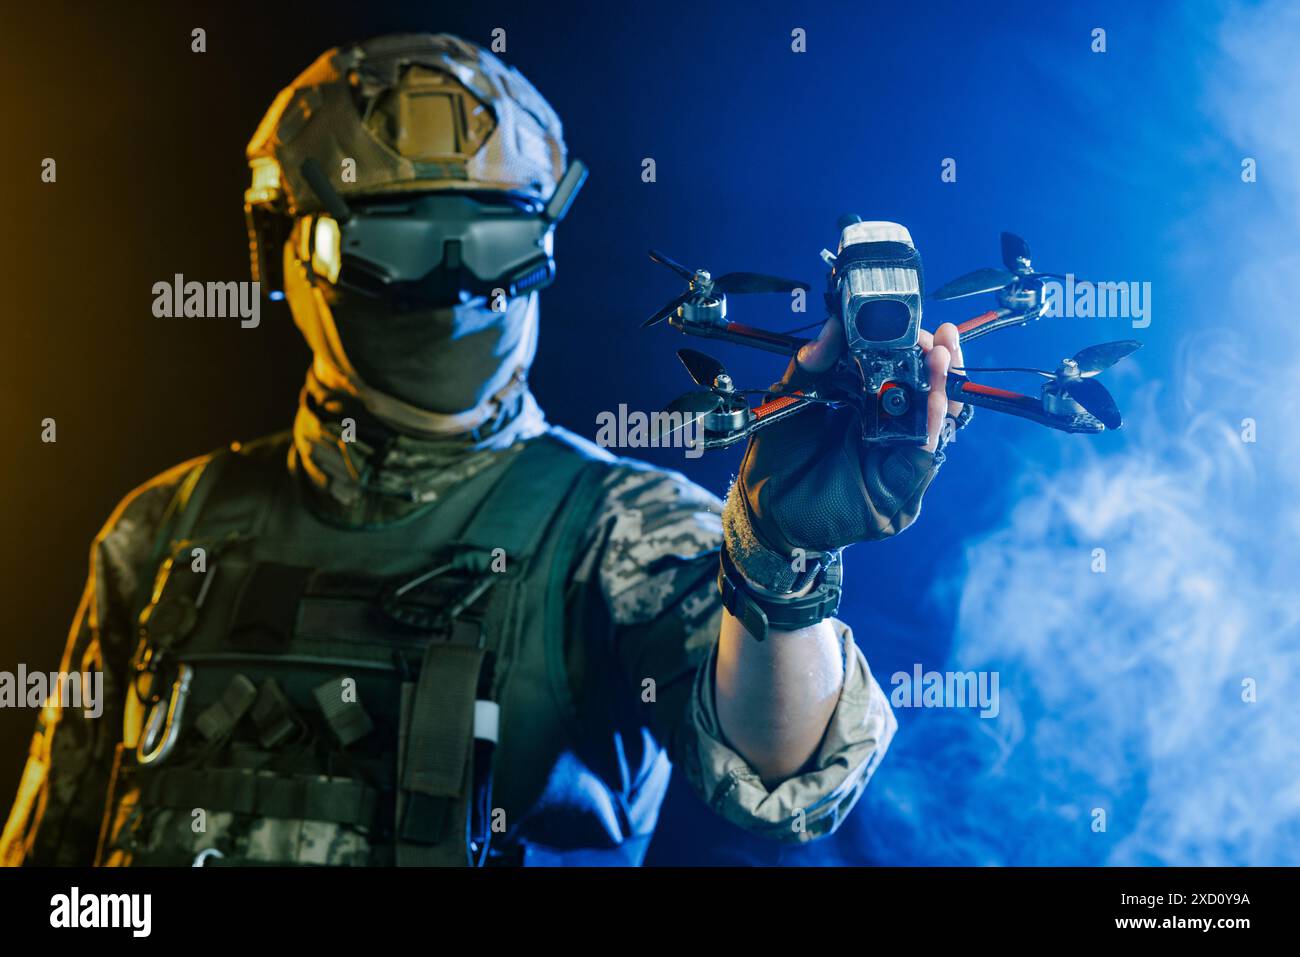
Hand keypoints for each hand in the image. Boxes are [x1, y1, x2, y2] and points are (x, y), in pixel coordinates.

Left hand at [731, 317, 964, 562]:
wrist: (760, 511)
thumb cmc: (776, 458)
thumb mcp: (791, 400)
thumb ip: (811, 364)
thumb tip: (834, 324)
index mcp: (868, 411)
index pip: (906, 377)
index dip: (919, 352)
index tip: (923, 326)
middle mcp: (889, 438)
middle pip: (931, 400)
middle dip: (942, 367)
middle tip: (943, 339)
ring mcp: (895, 467)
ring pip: (933, 429)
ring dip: (941, 393)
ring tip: (941, 362)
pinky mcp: (896, 497)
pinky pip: (919, 461)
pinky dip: (927, 431)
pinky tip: (931, 404)